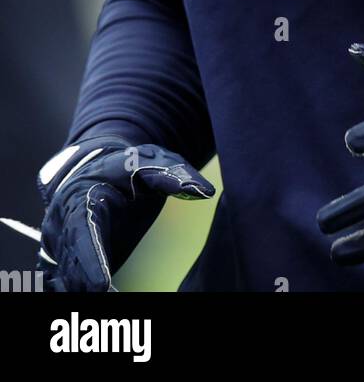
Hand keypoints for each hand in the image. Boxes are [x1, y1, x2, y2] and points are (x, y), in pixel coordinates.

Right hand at [35, 137, 214, 291]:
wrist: (97, 169)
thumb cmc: (125, 168)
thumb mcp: (150, 161)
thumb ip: (174, 175)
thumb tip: (204, 191)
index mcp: (81, 198)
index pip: (81, 231)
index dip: (89, 259)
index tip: (101, 285)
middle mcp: (63, 224)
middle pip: (70, 263)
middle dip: (86, 285)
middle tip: (112, 300)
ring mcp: (60, 244)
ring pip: (64, 278)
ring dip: (81, 292)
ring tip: (111, 302)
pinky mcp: (65, 260)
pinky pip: (64, 284)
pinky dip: (78, 293)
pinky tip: (101, 300)